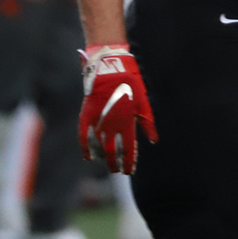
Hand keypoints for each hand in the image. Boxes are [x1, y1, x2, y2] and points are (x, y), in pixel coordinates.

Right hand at [79, 44, 158, 172]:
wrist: (110, 67)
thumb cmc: (131, 83)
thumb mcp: (143, 103)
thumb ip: (148, 123)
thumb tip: (154, 141)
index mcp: (127, 122)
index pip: (128, 150)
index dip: (129, 162)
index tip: (128, 171)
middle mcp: (112, 124)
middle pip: (112, 151)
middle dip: (115, 164)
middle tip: (117, 171)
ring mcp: (98, 120)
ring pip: (99, 146)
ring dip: (103, 157)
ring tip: (106, 163)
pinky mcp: (86, 114)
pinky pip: (84, 135)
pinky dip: (86, 148)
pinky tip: (89, 157)